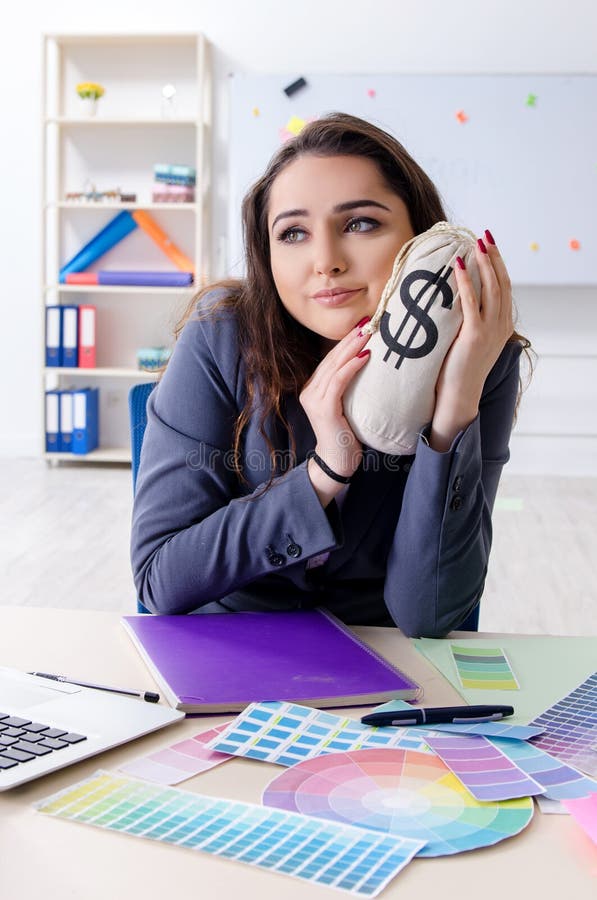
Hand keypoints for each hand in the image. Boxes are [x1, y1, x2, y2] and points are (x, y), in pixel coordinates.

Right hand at [299, 318, 370, 503]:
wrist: (338, 463)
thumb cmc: (346, 437)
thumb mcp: (347, 406)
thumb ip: (349, 387)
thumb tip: (369, 364)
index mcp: (313, 389)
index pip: (330, 360)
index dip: (346, 342)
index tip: (363, 326)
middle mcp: (309, 391)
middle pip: (331, 358)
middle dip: (350, 338)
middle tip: (368, 321)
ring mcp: (313, 399)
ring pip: (334, 366)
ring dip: (352, 347)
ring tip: (369, 332)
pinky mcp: (322, 408)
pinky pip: (338, 381)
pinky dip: (352, 367)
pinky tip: (365, 356)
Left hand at [430, 230, 513, 450]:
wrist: (458, 397)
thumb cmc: (457, 370)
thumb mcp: (468, 340)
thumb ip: (468, 321)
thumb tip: (453, 300)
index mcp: (503, 326)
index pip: (505, 287)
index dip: (498, 264)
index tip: (489, 246)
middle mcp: (501, 326)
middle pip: (502, 283)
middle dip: (494, 257)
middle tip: (485, 236)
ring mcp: (490, 331)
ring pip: (492, 288)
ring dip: (484, 263)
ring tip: (476, 244)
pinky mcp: (474, 336)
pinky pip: (472, 302)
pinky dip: (467, 282)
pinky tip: (460, 266)